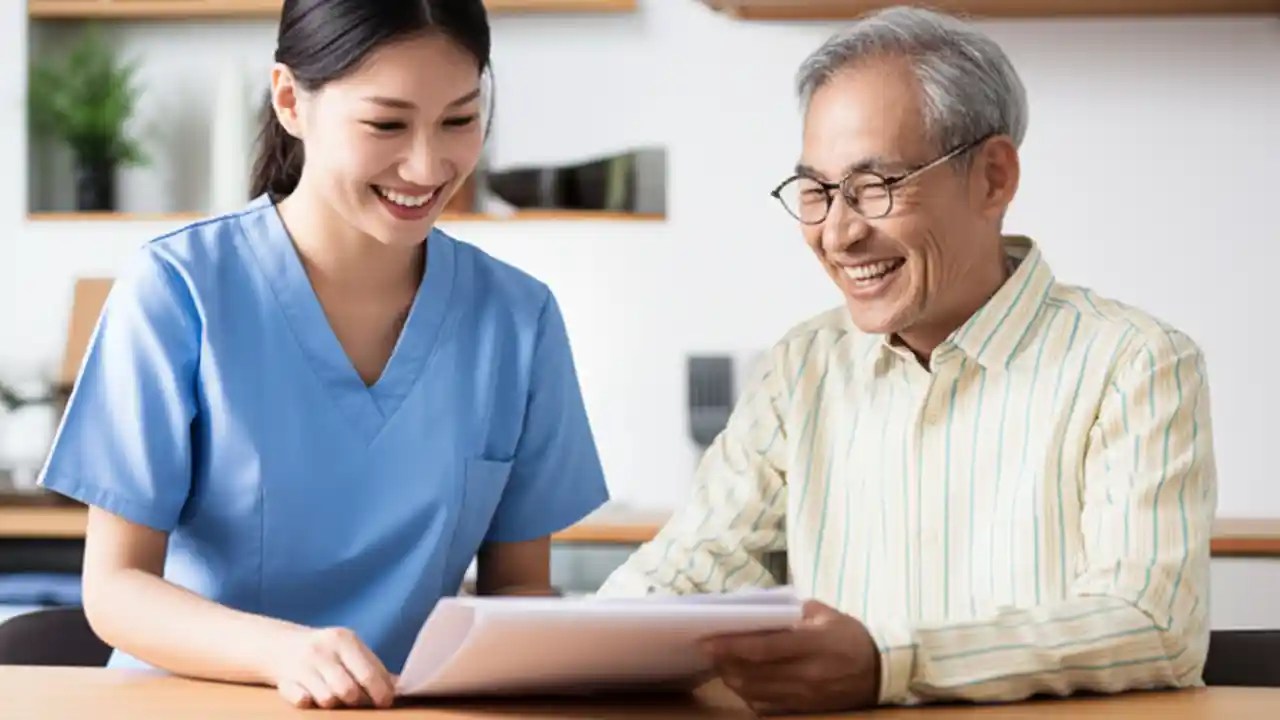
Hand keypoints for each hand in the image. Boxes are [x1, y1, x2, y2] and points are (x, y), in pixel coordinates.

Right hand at [267, 627, 396, 708]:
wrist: (279, 644)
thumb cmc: (326, 652)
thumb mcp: (349, 650)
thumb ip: (372, 667)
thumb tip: (399, 686)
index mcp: (345, 640)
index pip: (369, 674)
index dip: (381, 694)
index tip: (385, 703)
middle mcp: (323, 650)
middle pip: (349, 691)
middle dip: (358, 701)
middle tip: (358, 700)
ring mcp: (302, 665)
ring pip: (328, 700)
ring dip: (335, 704)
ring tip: (336, 696)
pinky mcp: (285, 680)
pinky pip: (303, 702)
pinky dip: (309, 702)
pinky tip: (310, 695)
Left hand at [700, 600, 879, 715]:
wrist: (882, 671)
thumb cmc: (850, 636)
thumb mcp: (826, 614)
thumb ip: (792, 611)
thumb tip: (756, 608)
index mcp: (813, 644)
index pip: (764, 648)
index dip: (732, 646)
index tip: (708, 641)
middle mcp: (808, 674)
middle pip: (755, 674)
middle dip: (726, 664)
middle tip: (709, 652)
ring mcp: (807, 696)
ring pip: (757, 694)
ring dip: (734, 681)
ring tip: (722, 666)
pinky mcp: (807, 710)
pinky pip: (769, 708)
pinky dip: (750, 696)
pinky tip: (743, 683)